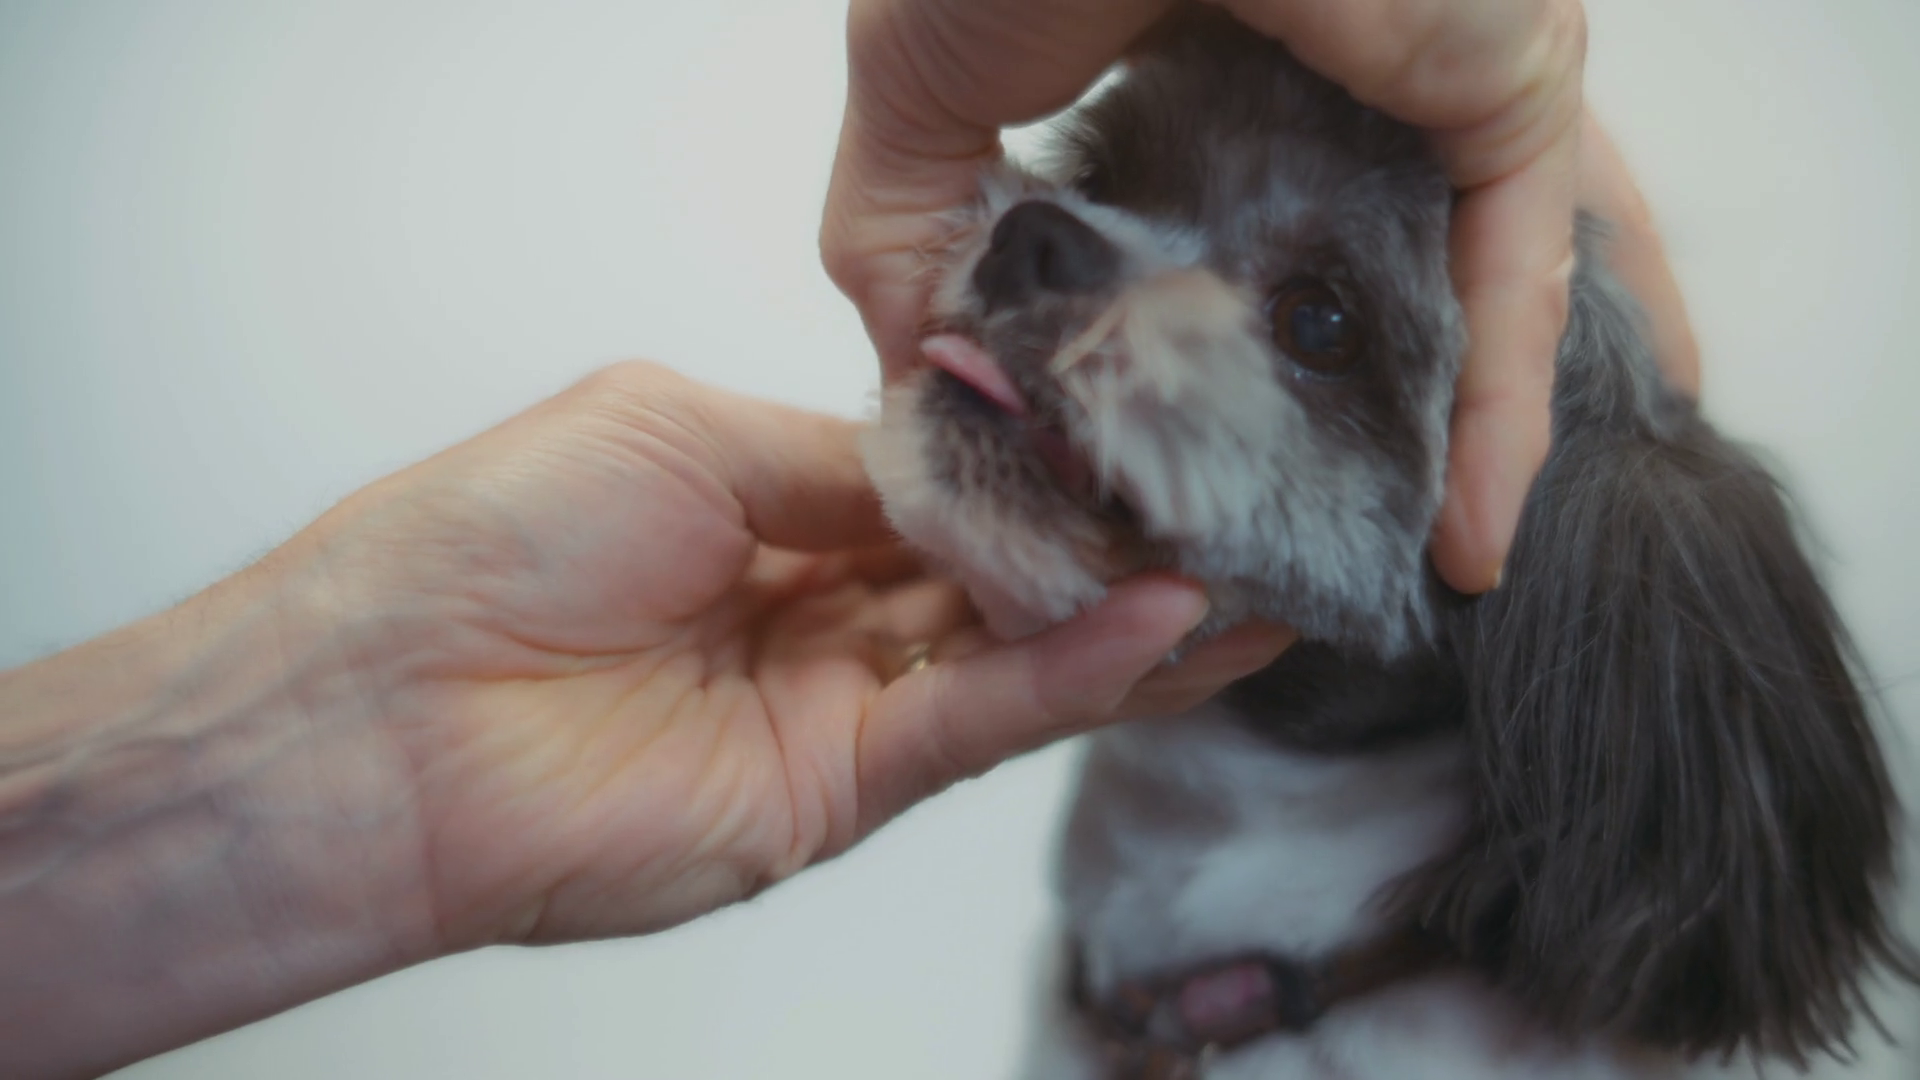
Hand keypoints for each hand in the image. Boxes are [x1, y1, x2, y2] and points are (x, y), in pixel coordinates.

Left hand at [0, 361, 1291, 1076]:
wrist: (383, 711)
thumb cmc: (482, 545)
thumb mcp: (679, 430)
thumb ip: (840, 452)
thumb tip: (962, 442)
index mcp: (771, 512)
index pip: (944, 491)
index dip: (1042, 466)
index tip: (1140, 429)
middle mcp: (813, 614)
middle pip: (998, 583)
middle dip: (1114, 552)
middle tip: (1235, 510)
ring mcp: (829, 709)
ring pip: (1012, 663)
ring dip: (1131, 625)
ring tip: (1251, 582)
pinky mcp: (831, 791)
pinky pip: (975, 724)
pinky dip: (1069, 676)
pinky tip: (1156, 627)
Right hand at [822, 0, 1697, 593]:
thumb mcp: (911, 99)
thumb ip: (908, 242)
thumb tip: (920, 384)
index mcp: (1179, 78)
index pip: (1186, 265)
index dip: (1164, 395)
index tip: (1131, 519)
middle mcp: (1315, 90)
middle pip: (1330, 302)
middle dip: (1308, 442)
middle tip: (1273, 568)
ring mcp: (1421, 93)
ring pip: (1443, 309)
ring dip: (1418, 459)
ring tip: (1381, 587)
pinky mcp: (1504, 95)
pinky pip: (1515, 285)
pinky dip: (1498, 424)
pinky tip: (1466, 545)